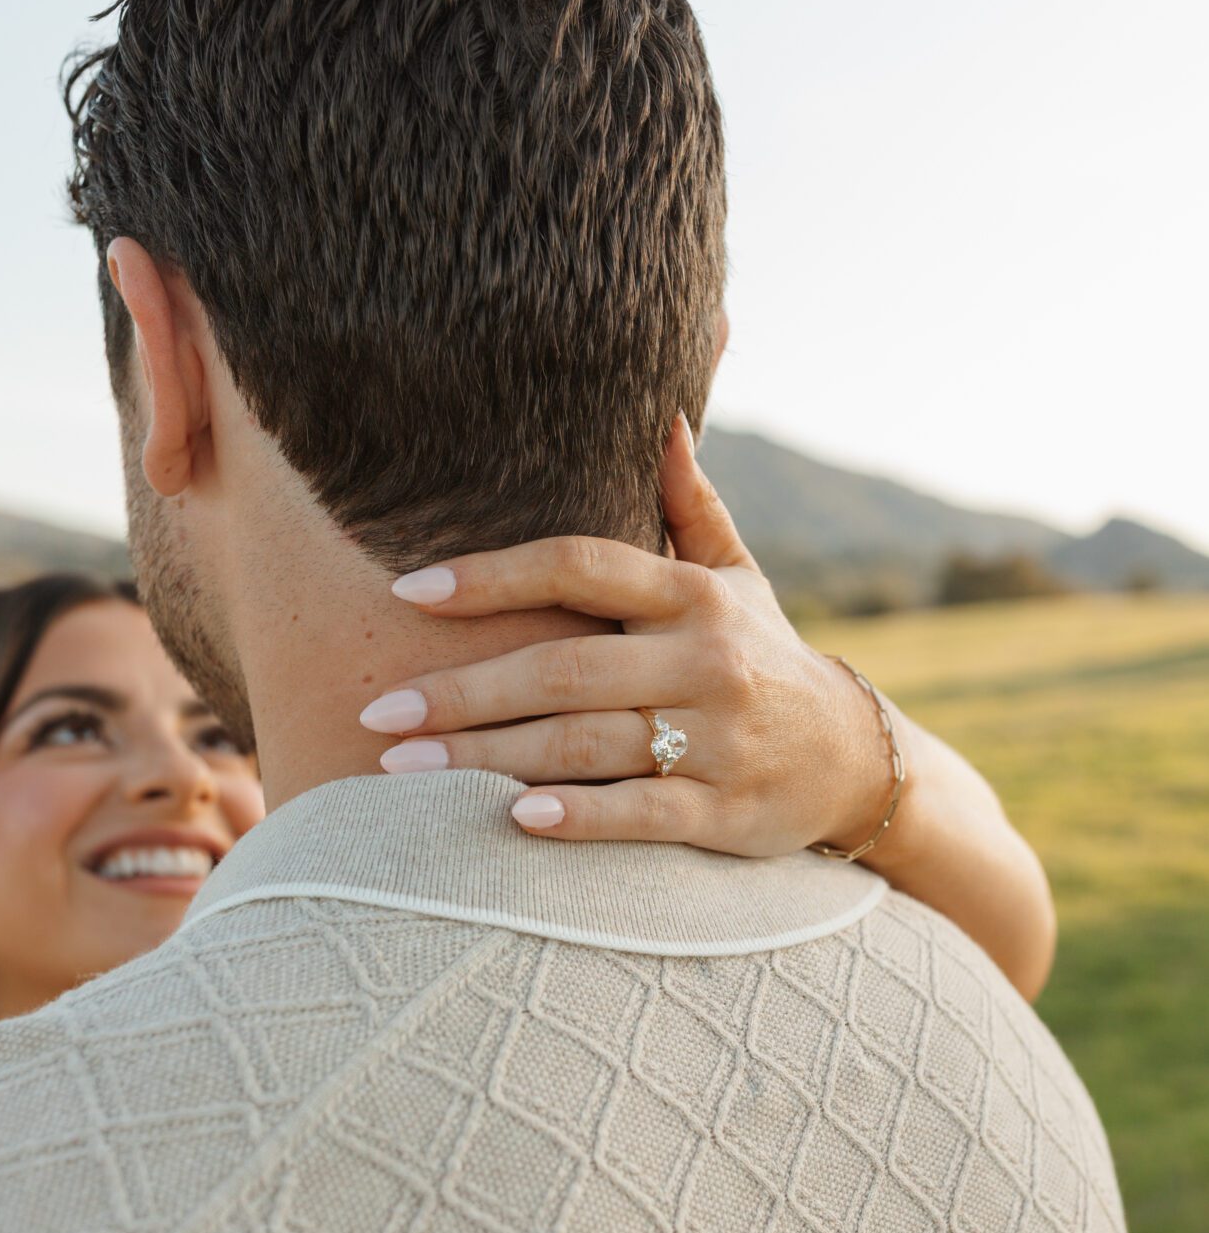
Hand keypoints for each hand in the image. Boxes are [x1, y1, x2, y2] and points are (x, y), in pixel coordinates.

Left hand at [361, 415, 892, 853]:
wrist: (856, 760)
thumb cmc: (765, 656)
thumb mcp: (737, 575)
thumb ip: (688, 504)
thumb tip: (662, 414)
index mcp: (694, 595)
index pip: (580, 565)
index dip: (491, 576)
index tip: (407, 591)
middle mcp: (706, 659)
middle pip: (564, 668)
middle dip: (462, 691)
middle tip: (376, 713)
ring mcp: (719, 738)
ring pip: (587, 743)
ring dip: (487, 757)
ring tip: (400, 770)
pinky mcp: (727, 812)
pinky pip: (643, 812)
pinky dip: (581, 816)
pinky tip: (513, 818)